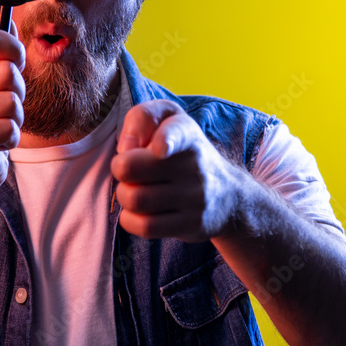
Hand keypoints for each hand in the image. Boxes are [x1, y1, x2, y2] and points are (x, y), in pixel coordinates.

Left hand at [110, 100, 241, 240]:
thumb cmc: (181, 152)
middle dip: (119, 169)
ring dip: (124, 195)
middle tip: (128, 171)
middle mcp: (194, 164)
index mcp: (186, 132)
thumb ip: (141, 119)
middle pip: (130, 168)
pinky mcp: (191, 224)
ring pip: (134, 199)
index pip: (177, 132)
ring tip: (135, 190)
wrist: (227, 196)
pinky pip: (145, 226)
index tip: (159, 150)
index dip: (166, 139)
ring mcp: (195, 197)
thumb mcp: (168, 120)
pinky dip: (130, 219)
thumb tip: (125, 148)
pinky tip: (139, 212)